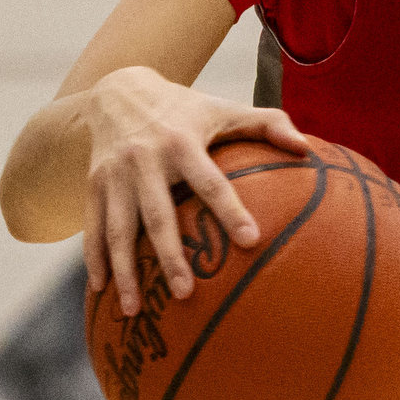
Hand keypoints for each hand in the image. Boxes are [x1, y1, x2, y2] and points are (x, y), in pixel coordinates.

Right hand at [77, 67, 305, 313]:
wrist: (117, 89)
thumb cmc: (185, 108)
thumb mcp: (224, 107)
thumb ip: (268, 124)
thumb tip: (306, 148)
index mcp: (181, 142)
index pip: (210, 181)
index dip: (230, 209)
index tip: (252, 240)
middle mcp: (143, 160)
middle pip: (157, 215)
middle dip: (169, 255)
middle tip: (187, 293)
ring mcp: (113, 175)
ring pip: (117, 229)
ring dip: (124, 270)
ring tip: (134, 309)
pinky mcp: (93, 185)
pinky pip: (92, 227)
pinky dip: (94, 259)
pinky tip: (100, 292)